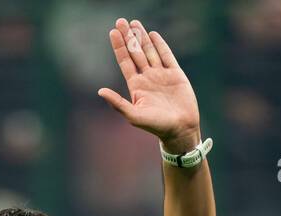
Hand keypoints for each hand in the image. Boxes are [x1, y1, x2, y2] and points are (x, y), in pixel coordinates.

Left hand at [97, 18, 200, 153]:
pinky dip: (160, 45)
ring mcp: (161, 74)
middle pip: (136, 52)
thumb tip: (100, 91)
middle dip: (129, 36)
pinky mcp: (175, 74)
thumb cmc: (156, 126)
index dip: (119, 47)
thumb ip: (117, 103)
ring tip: (135, 22)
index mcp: (136, 86)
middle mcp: (147, 78)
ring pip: (149, 51)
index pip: (125, 62)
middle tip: (121, 21)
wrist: (180, 128)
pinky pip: (166, 55)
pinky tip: (152, 34)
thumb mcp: (134, 115)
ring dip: (142, 37)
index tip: (113, 32)